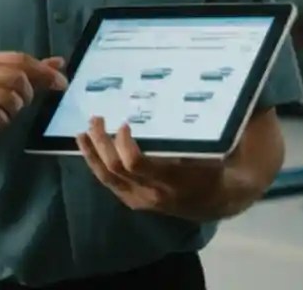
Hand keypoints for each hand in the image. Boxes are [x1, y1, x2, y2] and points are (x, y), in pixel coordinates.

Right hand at [0, 52, 67, 160]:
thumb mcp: (8, 88)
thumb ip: (33, 74)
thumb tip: (59, 62)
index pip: (20, 59)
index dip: (44, 71)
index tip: (62, 84)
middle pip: (17, 77)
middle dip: (28, 94)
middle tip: (23, 104)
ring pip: (8, 96)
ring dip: (14, 110)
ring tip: (7, 114)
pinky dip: (1, 121)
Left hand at [76, 116, 249, 221]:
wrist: (221, 200)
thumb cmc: (217, 167)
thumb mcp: (211, 150)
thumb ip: (192, 135)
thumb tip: (179, 100)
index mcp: (171, 179)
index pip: (135, 164)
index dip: (124, 143)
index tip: (124, 123)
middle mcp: (152, 192)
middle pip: (115, 169)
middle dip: (101, 143)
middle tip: (96, 119)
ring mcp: (141, 200)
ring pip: (107, 179)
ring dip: (92, 154)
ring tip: (81, 134)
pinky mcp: (135, 202)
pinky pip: (110, 184)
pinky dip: (97, 166)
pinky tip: (89, 150)